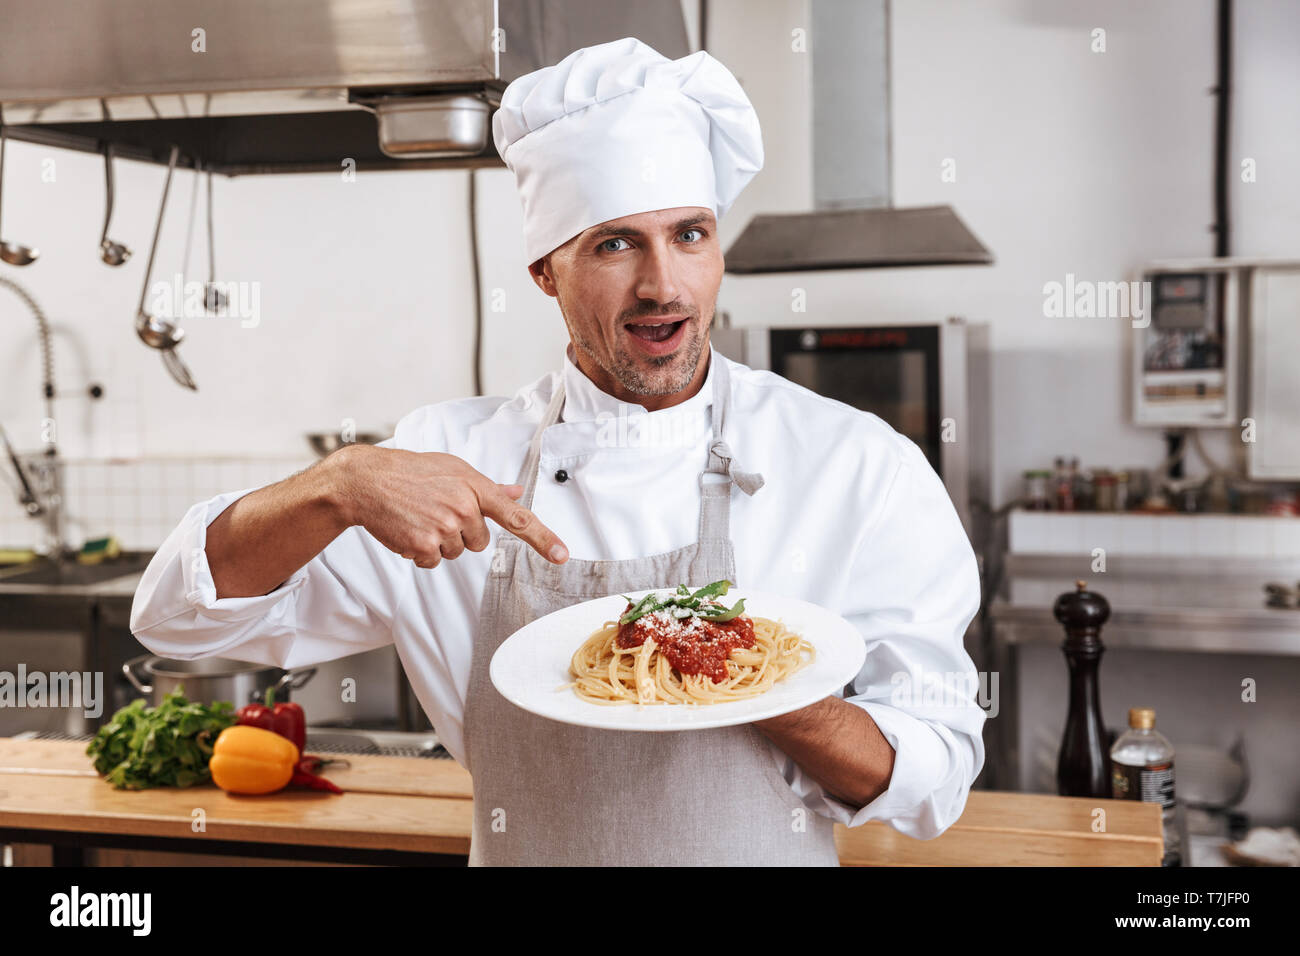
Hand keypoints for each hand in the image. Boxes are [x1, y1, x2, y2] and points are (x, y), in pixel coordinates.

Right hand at [329, 444, 568, 568]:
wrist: (367, 480)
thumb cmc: (410, 471)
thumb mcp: (453, 469)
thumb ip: (487, 486)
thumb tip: (516, 490)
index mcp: (475, 487)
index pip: (517, 516)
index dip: (543, 538)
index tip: (563, 556)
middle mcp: (464, 507)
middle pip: (479, 543)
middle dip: (460, 533)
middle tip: (435, 511)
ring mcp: (444, 527)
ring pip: (455, 553)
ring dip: (438, 542)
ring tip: (418, 517)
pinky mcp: (423, 545)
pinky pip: (432, 562)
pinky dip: (419, 552)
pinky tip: (407, 529)